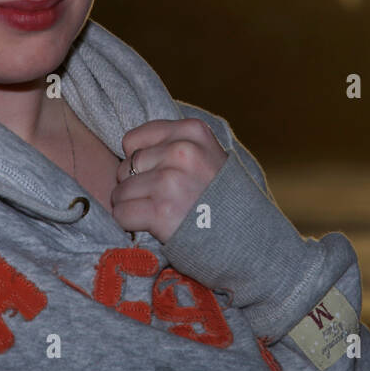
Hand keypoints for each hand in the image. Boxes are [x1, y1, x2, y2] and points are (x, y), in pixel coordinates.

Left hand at [111, 118, 227, 242]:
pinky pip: (121, 213)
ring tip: (157, 213)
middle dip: (135, 185)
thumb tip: (128, 151)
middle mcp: (181, 151)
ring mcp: (171, 181)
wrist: (249, 238)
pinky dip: (130, 223)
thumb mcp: (208, 155)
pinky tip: (151, 226)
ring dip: (131, 206)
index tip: (158, 176)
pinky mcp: (162, 211)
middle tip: (160, 199)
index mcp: (192, 132)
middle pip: (126, 166)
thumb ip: (175, 145)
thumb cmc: (223, 198)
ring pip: (121, 191)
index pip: (133, 140)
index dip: (140, 162)